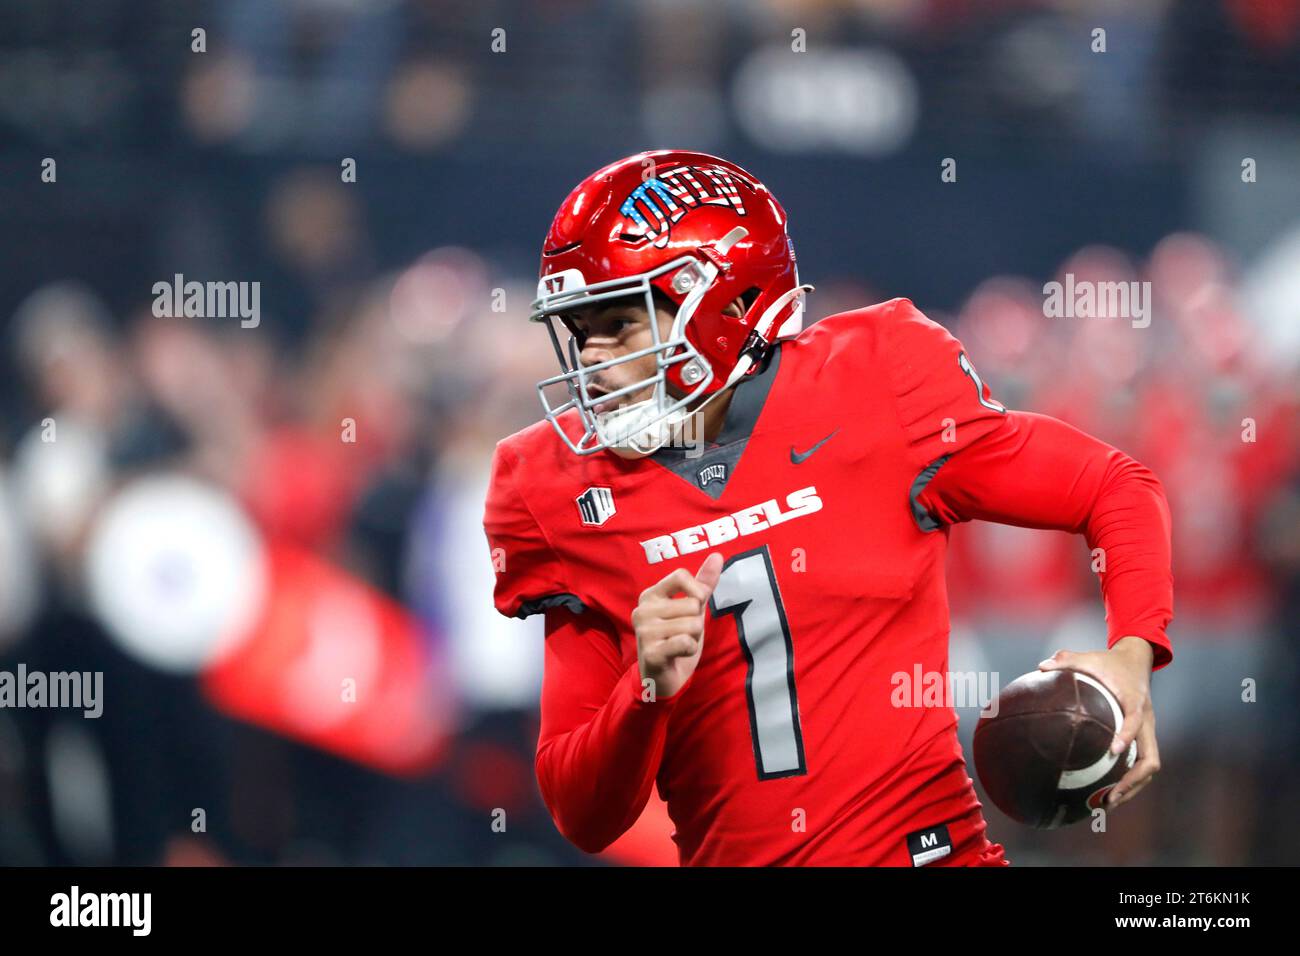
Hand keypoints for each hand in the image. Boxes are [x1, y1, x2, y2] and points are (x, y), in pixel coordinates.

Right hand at [633, 553, 723, 699]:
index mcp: (650, 595)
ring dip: (694, 638)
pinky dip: (690, 650)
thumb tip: (717, 555)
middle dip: (696, 622)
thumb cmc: (676, 638)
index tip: (694, 606)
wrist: (662, 677)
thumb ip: (703, 583)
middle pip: (691, 604)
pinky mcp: (651, 653)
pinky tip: (678, 654)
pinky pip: (686, 642)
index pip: (680, 576)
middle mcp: (642, 610)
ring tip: (679, 645)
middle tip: (682, 634)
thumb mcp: (691, 608)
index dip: (697, 592)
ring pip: (692, 625)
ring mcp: (645, 632)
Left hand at [1038, 636, 1159, 808]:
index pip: (1135, 722)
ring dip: (1132, 788)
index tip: (1113, 750)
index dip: (1127, 736)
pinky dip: (1128, 780)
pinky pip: (1140, 764)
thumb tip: (1041, 666)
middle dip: (1133, 781)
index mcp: (1135, 702)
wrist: (1136, 660)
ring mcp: (1147, 732)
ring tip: (1107, 804)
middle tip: (1110, 797)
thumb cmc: (1109, 661)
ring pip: (1149, 767)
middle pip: (1150, 759)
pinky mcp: (1143, 738)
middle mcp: (1146, 721)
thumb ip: (1067, 660)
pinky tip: (1104, 793)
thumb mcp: (1089, 657)